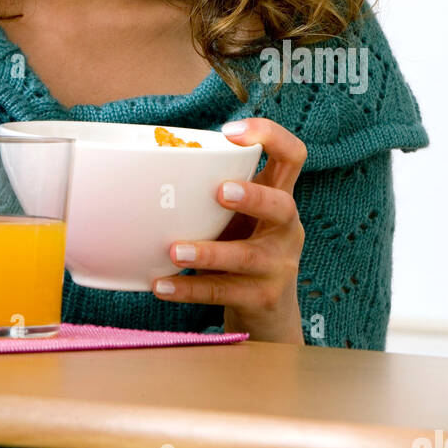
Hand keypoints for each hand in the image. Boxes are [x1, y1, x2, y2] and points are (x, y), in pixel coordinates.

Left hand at [153, 118, 307, 343]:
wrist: (268, 315)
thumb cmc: (243, 248)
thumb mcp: (237, 216)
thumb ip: (213, 192)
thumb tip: (154, 163)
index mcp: (281, 197)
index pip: (293, 155)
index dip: (271, 136)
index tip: (231, 132)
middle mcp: (287, 229)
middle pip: (282, 205)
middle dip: (253, 196)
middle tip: (219, 191)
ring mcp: (279, 266)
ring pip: (248, 256)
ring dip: (209, 252)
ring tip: (174, 250)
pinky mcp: (264, 299)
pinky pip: (224, 292)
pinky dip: (189, 289)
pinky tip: (161, 285)